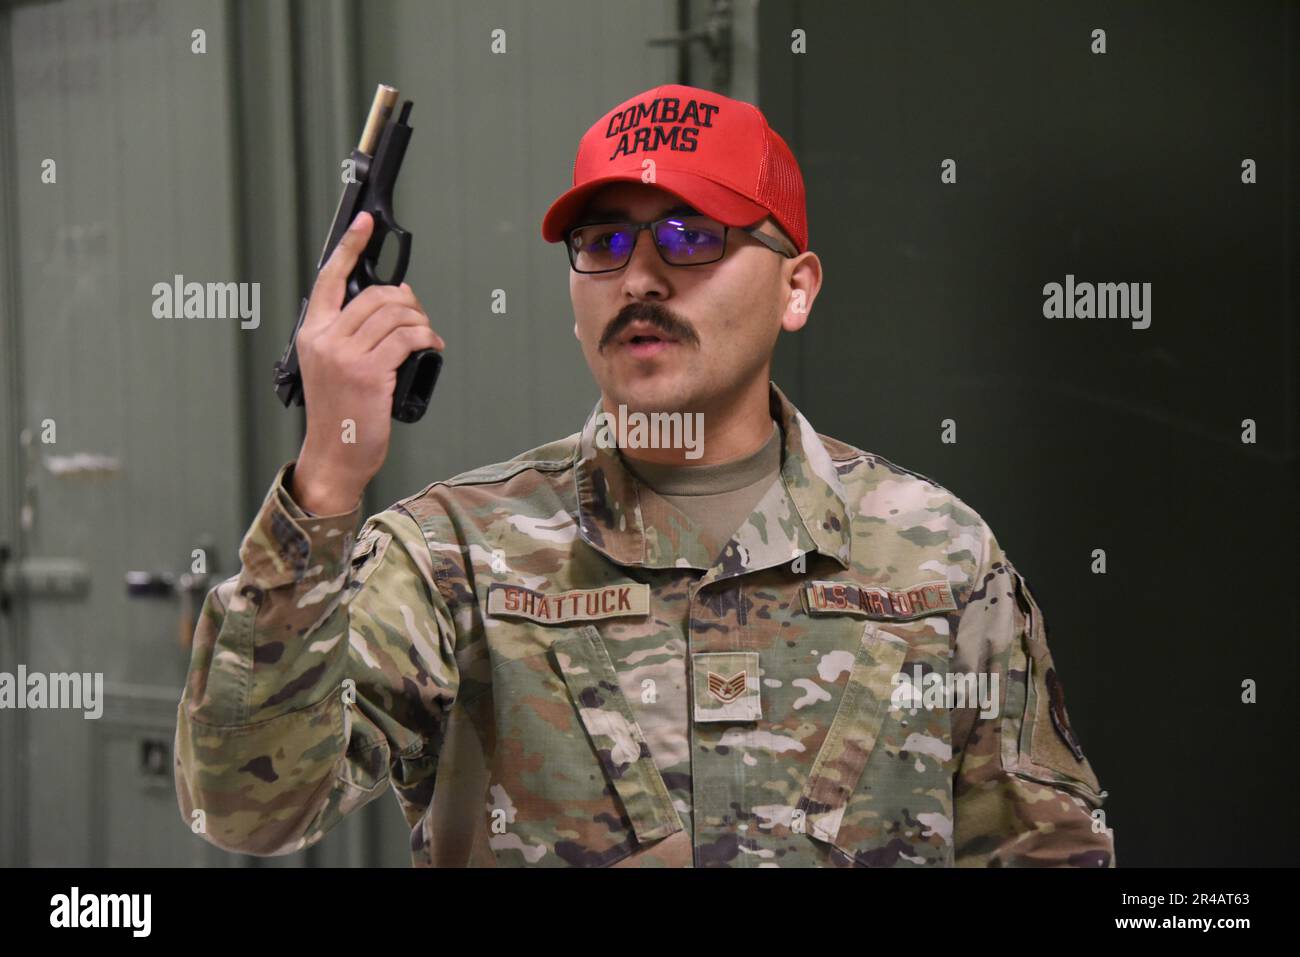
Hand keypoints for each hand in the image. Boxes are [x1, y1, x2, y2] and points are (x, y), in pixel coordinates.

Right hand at [290, 211, 443, 514]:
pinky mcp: (369, 372)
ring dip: (420, 319)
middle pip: (375, 295)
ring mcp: (346, 355)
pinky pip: (407, 337)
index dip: (349, 247)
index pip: (329, 279)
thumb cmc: (339, 415)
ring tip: (426, 334)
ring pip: (394, 314)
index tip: (364, 224)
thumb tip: (391, 302)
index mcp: (312, 333)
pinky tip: (433, 344)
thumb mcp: (332, 367)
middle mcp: (325, 339)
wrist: (335, 455)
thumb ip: (351, 335)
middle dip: (407, 300)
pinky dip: (427, 337)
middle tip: (418, 315)